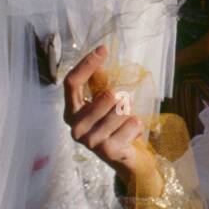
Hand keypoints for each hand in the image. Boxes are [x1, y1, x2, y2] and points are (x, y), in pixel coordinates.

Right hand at [62, 45, 158, 193]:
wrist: (128, 160)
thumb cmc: (115, 126)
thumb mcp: (105, 103)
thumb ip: (99, 83)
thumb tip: (100, 53)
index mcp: (71, 111)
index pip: (72, 83)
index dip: (86, 64)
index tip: (103, 49)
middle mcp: (75, 127)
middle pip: (104, 96)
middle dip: (121, 95)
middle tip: (126, 102)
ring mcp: (90, 141)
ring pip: (120, 109)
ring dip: (130, 110)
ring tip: (127, 119)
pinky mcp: (107, 151)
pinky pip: (131, 123)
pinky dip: (137, 124)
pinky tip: (131, 134)